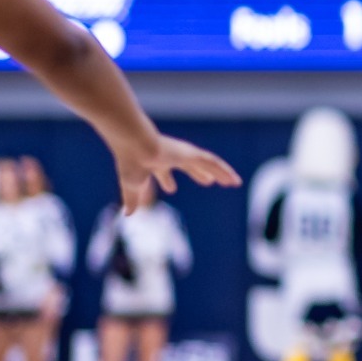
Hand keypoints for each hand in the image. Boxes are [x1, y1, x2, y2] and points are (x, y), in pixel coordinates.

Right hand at [111, 132, 240, 212]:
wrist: (136, 145)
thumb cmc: (131, 164)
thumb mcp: (132, 185)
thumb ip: (131, 199)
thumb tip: (127, 215)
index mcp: (154, 163)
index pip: (162, 172)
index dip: (166, 180)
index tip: (171, 188)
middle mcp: (169, 156)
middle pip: (189, 166)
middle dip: (198, 174)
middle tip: (208, 181)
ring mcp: (183, 154)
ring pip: (206, 164)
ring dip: (219, 174)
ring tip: (231, 182)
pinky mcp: (192, 153)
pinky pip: (213, 162)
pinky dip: (224, 171)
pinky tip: (234, 179)